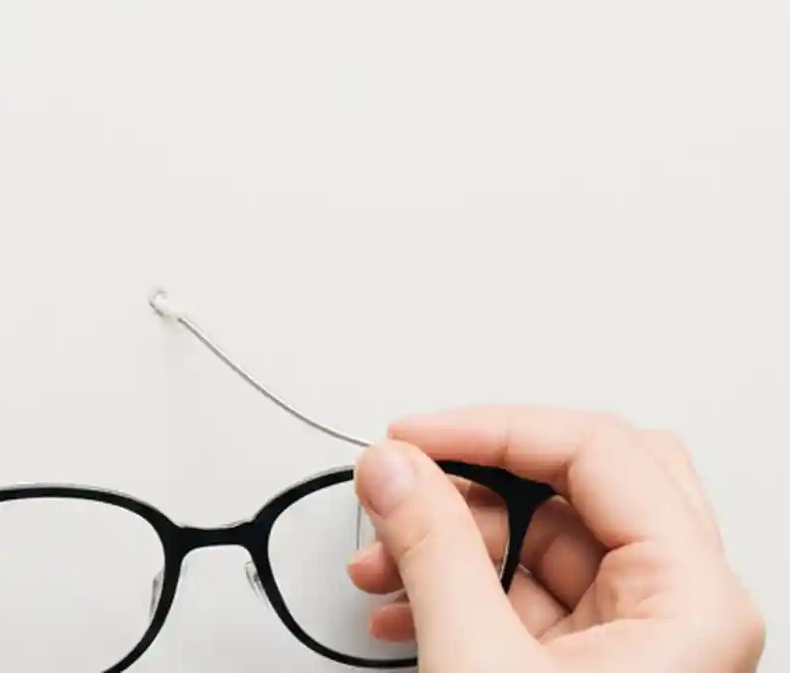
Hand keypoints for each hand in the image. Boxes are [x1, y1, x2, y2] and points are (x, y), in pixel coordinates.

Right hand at [348, 406, 764, 672]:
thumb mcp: (477, 668)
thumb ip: (431, 551)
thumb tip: (394, 469)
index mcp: (693, 601)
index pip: (600, 452)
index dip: (493, 427)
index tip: (413, 435)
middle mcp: (680, 610)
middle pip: (586, 482)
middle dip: (481, 480)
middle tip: (411, 480)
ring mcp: (639, 639)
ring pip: (550, 537)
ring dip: (456, 539)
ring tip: (383, 564)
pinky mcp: (592, 667)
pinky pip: (528, 591)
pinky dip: (460, 585)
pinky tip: (399, 607)